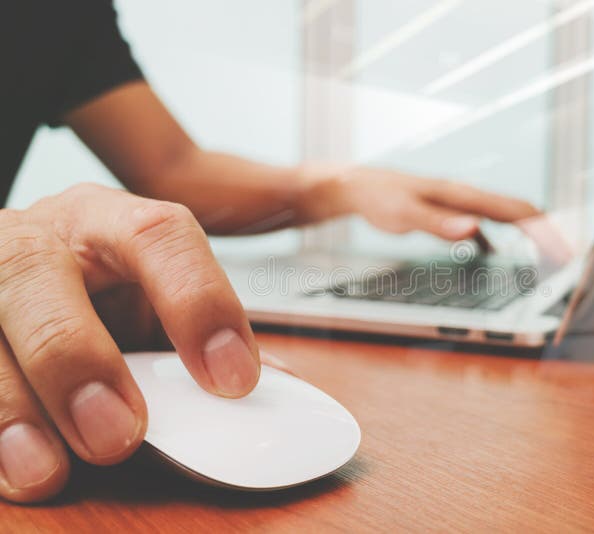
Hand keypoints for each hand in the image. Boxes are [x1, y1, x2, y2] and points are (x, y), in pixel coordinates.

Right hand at [0, 184, 260, 502]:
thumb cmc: (96, 293)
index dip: (198, 301)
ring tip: (46, 467)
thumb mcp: (151, 299)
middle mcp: (40, 239)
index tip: (232, 377)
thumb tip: (278, 386)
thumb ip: (200, 334)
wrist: (23, 285)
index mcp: (111, 223)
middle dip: (78, 355)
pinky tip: (12, 464)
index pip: (159, 235)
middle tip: (119, 433)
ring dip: (12, 401)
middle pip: (38, 270)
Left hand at [300, 165, 571, 262]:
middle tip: (568, 258)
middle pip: (518, 213)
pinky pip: (482, 226)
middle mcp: (466, 196)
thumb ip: (438, 224)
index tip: (565, 250)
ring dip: (527, 236)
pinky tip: (495, 255)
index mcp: (463, 195)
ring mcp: (458, 204)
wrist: (356, 185)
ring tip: (544, 257)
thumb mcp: (404, 214)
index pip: (516, 211)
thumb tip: (476, 231)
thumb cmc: (378, 197)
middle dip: (546, 234)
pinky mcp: (447, 212)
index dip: (544, 230)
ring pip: (503, 218)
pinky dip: (498, 240)